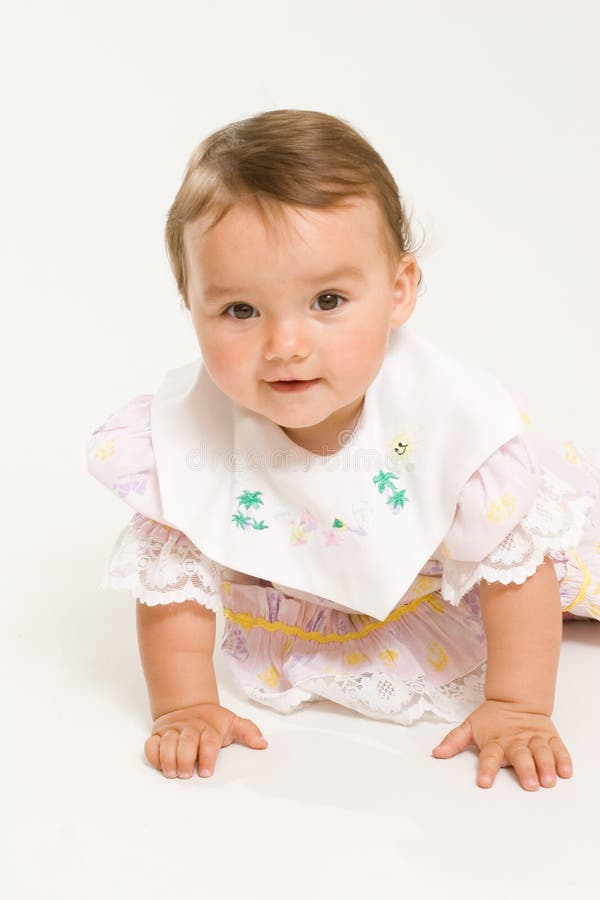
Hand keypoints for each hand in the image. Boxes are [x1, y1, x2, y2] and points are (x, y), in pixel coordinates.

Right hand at [144, 701, 268, 778]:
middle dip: (184, 760)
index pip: (208, 741)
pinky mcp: (158, 733)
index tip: (206, 772)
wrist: (189, 704)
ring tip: (172, 773)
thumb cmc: (212, 721)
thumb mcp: (232, 723)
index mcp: (209, 727)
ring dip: (168, 759)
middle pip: (186, 743)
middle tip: (186, 774)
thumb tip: (263, 743)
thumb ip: (248, 732)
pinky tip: (159, 764)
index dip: (207, 757)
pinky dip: (153, 754)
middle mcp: (190, 727)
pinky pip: (151, 743)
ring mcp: (173, 730)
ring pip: (167, 743)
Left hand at [431, 699, 572, 790]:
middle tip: (529, 784)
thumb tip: (436, 753)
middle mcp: (515, 740)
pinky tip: (566, 771)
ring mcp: (534, 739)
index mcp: (495, 740)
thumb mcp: (470, 726)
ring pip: (541, 753)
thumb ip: (454, 740)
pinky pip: (558, 749)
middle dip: (525, 769)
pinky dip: (563, 759)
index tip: (484, 782)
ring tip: (548, 780)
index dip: (486, 768)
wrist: (517, 699)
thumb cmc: (492, 719)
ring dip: (546, 766)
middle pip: (520, 756)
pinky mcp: (549, 737)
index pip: (489, 755)